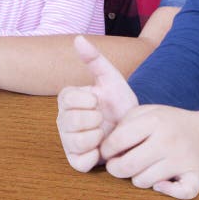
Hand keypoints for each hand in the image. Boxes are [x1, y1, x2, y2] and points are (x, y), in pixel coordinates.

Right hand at [56, 36, 137, 172]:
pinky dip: (94, 156)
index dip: (88, 100)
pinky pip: (80, 161)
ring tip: (104, 133)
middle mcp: (63, 120)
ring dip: (96, 137)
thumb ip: (94, 59)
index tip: (98, 101)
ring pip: (75, 141)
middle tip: (103, 118)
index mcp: (67, 99)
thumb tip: (78, 38)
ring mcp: (68, 141)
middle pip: (71, 121)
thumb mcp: (111, 78)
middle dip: (94, 119)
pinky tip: (102, 149)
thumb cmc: (119, 103)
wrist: (136, 128)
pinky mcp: (76, 161)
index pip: (67, 98)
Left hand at [101, 107, 198, 199]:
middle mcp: (168, 140)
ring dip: (138, 178)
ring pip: (145, 181)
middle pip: (128, 166)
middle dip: (116, 169)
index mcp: (154, 121)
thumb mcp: (148, 112)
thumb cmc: (170, 123)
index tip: (108, 153)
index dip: (106, 151)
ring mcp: (182, 159)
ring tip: (142, 169)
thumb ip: (124, 124)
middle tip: (118, 166)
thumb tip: (105, 147)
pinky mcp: (196, 176)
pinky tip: (161, 183)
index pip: (117, 141)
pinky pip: (178, 192)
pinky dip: (167, 191)